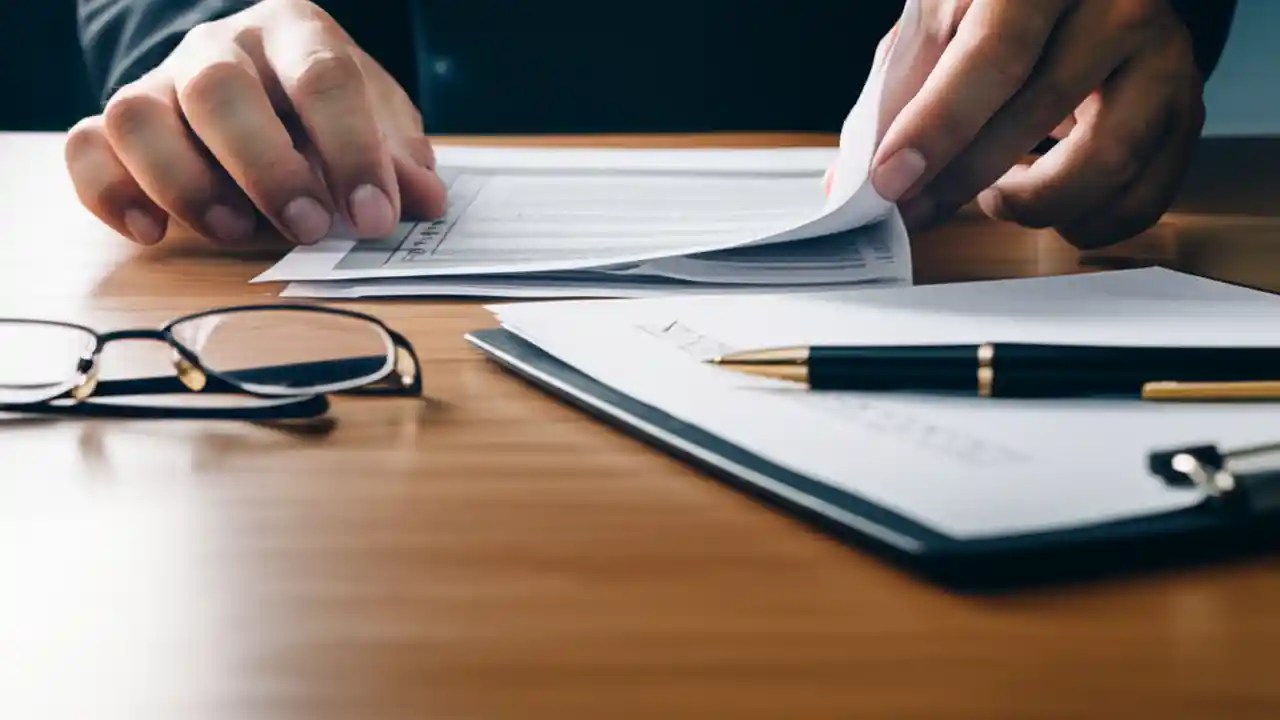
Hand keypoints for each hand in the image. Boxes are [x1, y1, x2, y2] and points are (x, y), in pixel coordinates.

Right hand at [66, 0, 446, 246]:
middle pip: (219, 90)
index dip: (351, 150)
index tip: (375, 217)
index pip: (322, 78)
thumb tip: (424, 199)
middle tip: (308, 228)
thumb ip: (398, 159)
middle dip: (265, 168)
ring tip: (233, 231)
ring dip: (184, 184)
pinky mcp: (118, 124)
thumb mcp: (378, 120)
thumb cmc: (324, 106)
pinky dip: (110, 193)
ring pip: (138, 115)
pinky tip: (152, 231)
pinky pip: (88, 146)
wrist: (261, 74)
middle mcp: (220, 48)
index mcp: (295, 33)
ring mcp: (162, 82)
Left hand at [870, 0, 1204, 247]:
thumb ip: (900, 92)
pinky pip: (1142, 196)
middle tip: (917, 208)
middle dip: (963, 177)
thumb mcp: (938, 25)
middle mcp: (1118, 3)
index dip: (937, 126)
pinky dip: (1084, 221)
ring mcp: (1162, 55)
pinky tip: (1044, 202)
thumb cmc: (998, 13)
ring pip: (1105, 161)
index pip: (994, 53)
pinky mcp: (1186, 108)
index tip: (892, 180)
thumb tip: (860, 182)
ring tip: (995, 196)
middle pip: (1040, 108)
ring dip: (1032, 203)